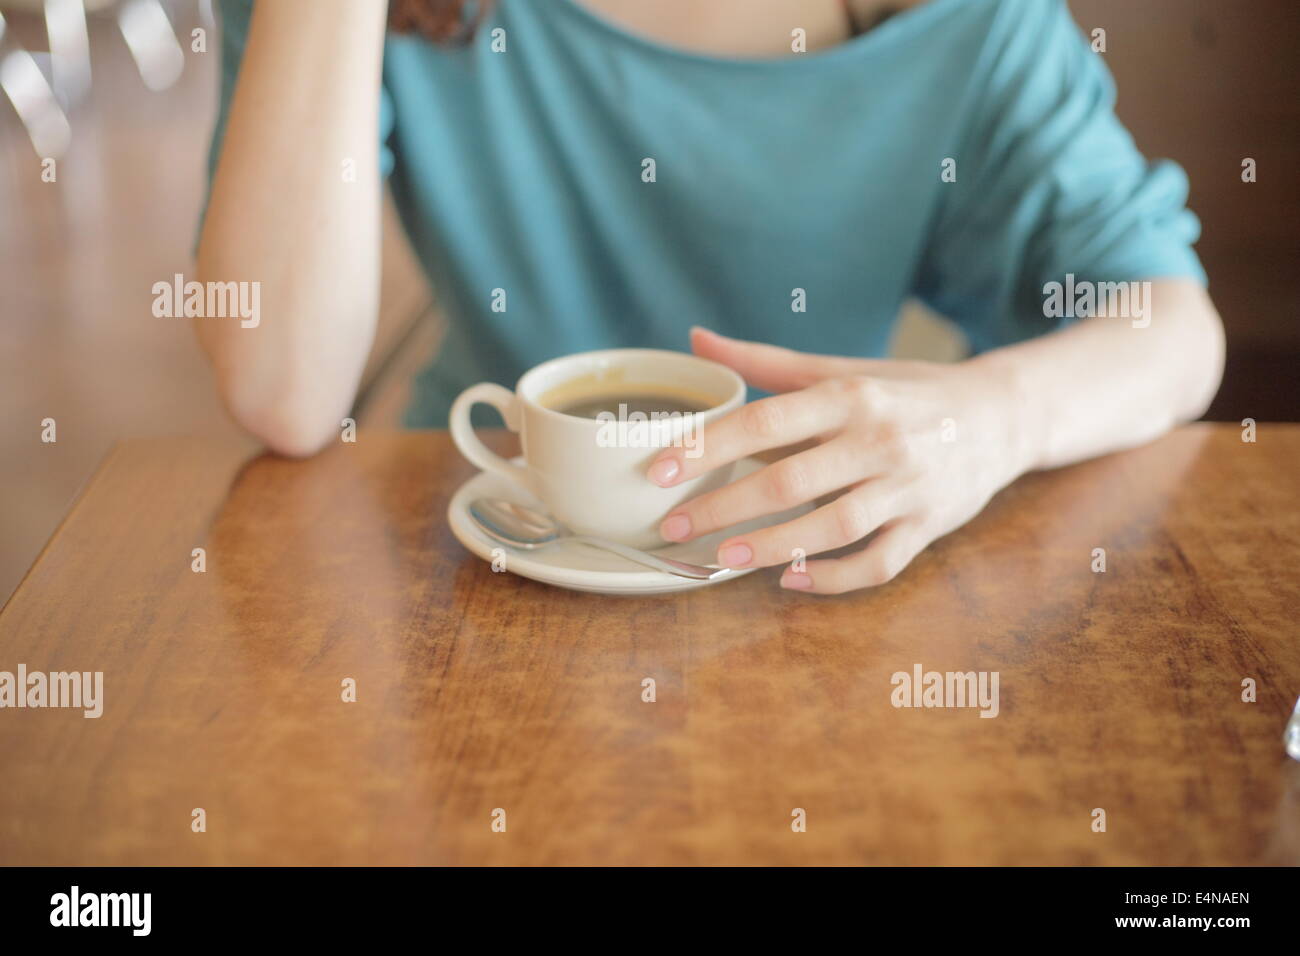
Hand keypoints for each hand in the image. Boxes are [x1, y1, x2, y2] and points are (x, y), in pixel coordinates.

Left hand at [646, 328, 1035, 594]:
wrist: (1001, 415)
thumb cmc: (906, 393)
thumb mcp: (841, 370)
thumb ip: (767, 363)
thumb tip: (698, 340)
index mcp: (850, 396)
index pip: (766, 420)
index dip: (708, 446)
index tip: (659, 470)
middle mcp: (879, 440)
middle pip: (789, 480)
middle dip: (724, 506)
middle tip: (673, 526)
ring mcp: (907, 488)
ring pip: (831, 527)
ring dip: (772, 548)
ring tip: (720, 559)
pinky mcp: (929, 527)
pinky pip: (878, 564)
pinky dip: (833, 578)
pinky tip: (789, 582)